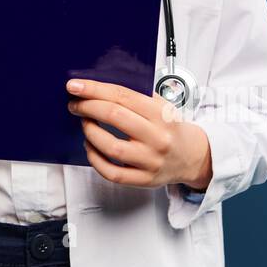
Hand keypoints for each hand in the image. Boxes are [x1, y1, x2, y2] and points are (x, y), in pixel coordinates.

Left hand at [66, 78, 211, 190]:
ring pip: (111, 147)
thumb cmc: (170, 127)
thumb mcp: (161, 105)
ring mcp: (150, 161)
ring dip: (90, 132)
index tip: (75, 86)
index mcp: (161, 114)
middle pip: (114, 117)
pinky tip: (91, 147)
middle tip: (75, 104)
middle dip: (88, 107)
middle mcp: (157, 137)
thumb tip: (98, 86)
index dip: (94, 89)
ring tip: (85, 124)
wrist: (191, 156)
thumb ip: (136, 95)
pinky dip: (95, 159)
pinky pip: (112, 173)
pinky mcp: (144, 180)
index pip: (122, 96)